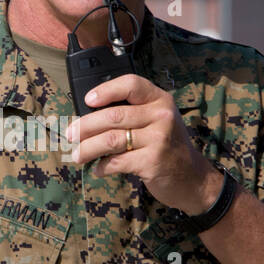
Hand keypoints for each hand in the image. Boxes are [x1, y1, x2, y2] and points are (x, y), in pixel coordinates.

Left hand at [65, 74, 222, 214]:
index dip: (106, 90)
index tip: (87, 100)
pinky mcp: (152, 162)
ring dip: (87, 148)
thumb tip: (89, 116)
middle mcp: (161, 116)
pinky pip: (117, 161)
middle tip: (69, 135)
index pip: (131, 85)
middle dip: (85, 126)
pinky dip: (103, 166)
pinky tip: (99, 169)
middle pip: (113, 116)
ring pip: (110, 140)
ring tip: (77, 155)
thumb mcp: (158, 121)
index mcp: (160, 100)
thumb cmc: (168, 147)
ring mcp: (158, 139)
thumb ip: (133, 113)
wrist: (193, 179)